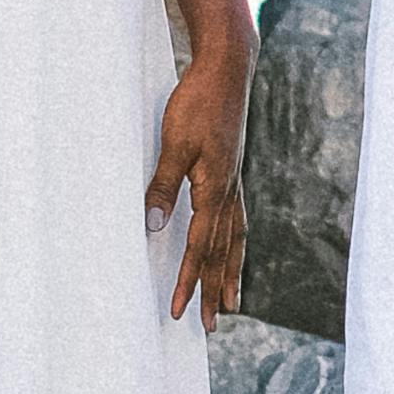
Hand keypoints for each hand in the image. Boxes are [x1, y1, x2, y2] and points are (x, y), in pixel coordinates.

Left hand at [149, 50, 249, 325]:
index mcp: (215, 189)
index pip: (199, 247)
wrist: (227, 69)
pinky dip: (235, 244)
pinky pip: (238, 220)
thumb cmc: (198, 102)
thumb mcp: (173, 143)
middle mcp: (229, 192)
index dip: (188, 281)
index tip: (178, 310)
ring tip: (230, 301)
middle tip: (209, 325)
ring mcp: (234, 182)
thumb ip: (163, 185)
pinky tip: (232, 250)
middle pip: (222, 252)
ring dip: (230, 272)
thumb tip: (155, 227)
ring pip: (235, 240)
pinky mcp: (232, 171)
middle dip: (214, 290)